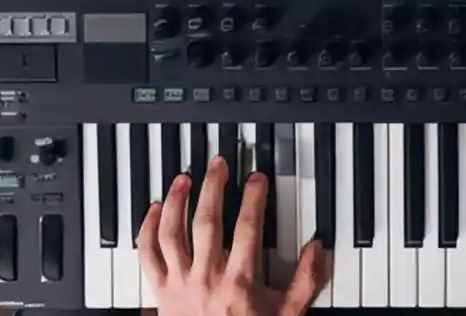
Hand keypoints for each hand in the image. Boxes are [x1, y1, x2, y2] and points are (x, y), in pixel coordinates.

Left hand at [138, 156, 327, 315]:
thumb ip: (306, 280)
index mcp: (239, 282)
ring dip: (177, 201)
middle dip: (213, 186)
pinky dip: (147, 228)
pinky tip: (155, 209)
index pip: (247, 227)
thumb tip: (317, 248)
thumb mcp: (288, 314)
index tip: (256, 179)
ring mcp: (180, 284)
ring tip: (185, 178)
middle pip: (206, 221)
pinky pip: (147, 254)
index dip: (253, 197)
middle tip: (218, 164)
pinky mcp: (159, 291)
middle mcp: (206, 278)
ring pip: (171, 232)